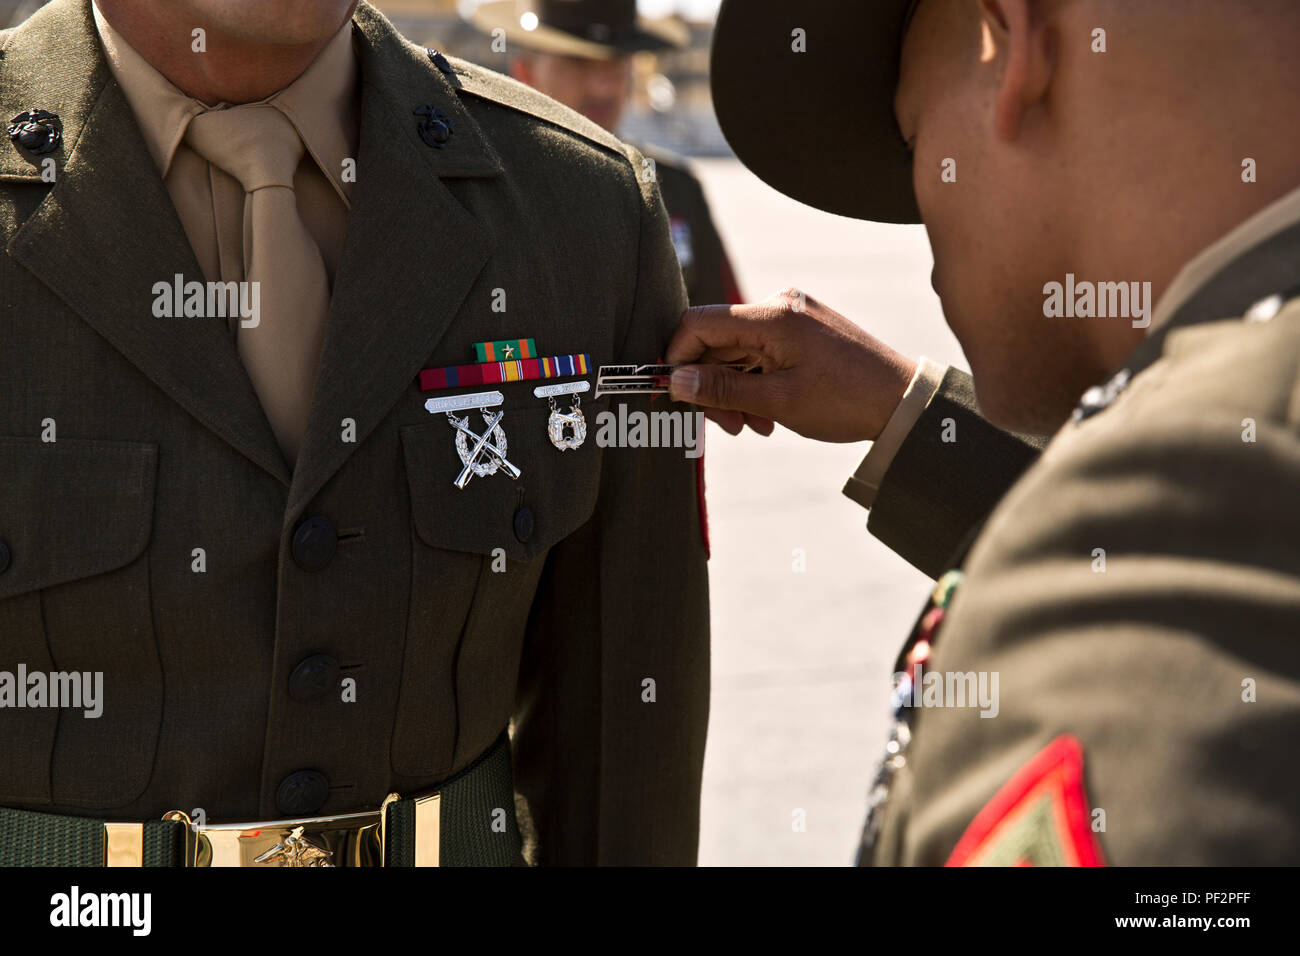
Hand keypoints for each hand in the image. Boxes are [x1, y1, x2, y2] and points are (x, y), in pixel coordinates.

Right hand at [666, 289, 918, 441]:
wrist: (904, 401)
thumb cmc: (846, 401)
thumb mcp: (777, 401)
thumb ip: (722, 388)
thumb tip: (675, 381)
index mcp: (773, 315)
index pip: (699, 323)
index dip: (677, 358)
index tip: (671, 393)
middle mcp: (780, 306)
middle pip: (717, 341)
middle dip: (711, 385)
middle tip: (724, 427)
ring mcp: (793, 317)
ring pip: (739, 352)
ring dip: (735, 391)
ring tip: (752, 427)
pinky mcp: (804, 331)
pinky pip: (762, 354)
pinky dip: (756, 384)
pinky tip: (767, 415)